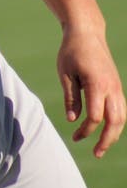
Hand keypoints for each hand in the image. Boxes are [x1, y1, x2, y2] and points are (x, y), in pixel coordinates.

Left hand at [57, 25, 125, 157]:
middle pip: (115, 121)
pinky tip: (107, 130)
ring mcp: (117, 86)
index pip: (95, 116)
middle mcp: (111, 87)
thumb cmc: (72, 51)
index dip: (86, 130)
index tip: (75, 136)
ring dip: (114, 134)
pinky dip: (117, 122)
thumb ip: (71, 97)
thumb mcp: (65, 74)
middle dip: (106, 140)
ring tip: (102, 147)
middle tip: (96, 154)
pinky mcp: (116, 85)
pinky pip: (121, 108)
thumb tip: (73, 119)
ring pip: (122, 116)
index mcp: (97, 84)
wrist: (87, 32)